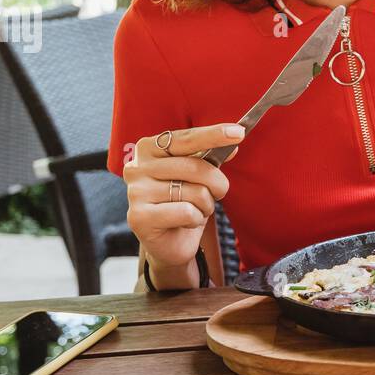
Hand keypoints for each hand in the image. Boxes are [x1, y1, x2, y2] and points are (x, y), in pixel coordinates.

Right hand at [123, 123, 243, 282]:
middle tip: (217, 193)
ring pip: (194, 192)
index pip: (186, 138)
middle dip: (217, 183)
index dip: (213, 135)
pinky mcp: (139, 217)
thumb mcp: (198, 177)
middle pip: (195, 167)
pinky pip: (187, 212)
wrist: (168, 242)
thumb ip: (211, 158)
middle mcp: (137, 167)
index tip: (239, 132)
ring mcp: (136, 192)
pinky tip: (186, 222)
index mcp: (149, 149)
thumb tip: (233, 142)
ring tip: (195, 210)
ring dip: (206, 205)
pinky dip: (196, 219)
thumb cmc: (183, 203)